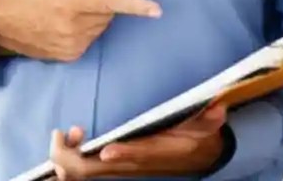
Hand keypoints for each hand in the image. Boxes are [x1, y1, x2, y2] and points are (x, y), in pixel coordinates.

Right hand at [0, 0, 159, 61]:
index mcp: (68, 4)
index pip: (109, 3)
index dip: (135, 5)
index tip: (156, 9)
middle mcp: (73, 27)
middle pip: (106, 14)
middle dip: (98, 2)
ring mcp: (72, 45)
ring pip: (100, 27)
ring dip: (91, 17)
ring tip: (62, 11)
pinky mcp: (69, 55)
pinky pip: (89, 39)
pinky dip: (83, 30)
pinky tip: (61, 25)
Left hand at [48, 104, 228, 178]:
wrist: (194, 157)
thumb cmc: (194, 138)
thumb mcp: (205, 127)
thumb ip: (208, 119)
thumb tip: (217, 108)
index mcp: (153, 154)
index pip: (135, 157)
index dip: (121, 155)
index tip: (105, 150)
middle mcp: (130, 165)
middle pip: (92, 172)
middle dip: (70, 157)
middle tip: (65, 132)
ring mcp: (117, 168)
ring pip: (80, 174)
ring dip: (65, 157)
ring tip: (70, 134)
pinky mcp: (110, 166)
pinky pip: (80, 170)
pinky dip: (69, 156)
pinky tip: (74, 137)